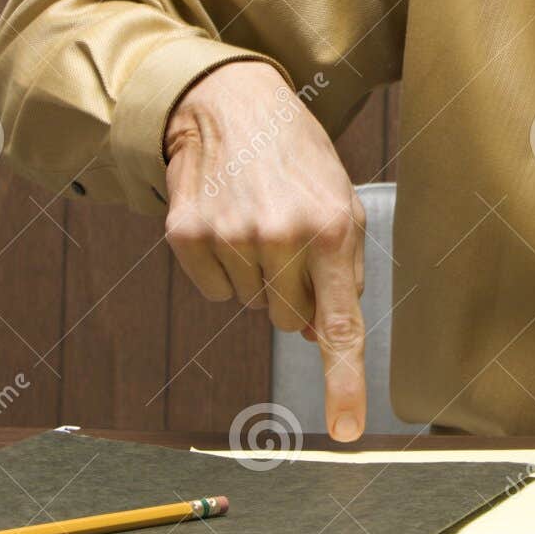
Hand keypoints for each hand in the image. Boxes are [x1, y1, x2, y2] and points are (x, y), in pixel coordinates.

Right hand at [161, 59, 366, 442]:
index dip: (345, 383)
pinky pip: (212, 290)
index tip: (348, 430)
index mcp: (331, 229)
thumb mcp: (340, 202)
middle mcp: (281, 236)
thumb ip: (342, 270)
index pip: (341, 325)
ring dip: (258, 275)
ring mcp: (230, 236)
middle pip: (291, 321)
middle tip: (291, 239)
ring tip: (259, 217)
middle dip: (296, 293)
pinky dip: (221, 266)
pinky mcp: (186, 235)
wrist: (233, 103)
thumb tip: (323, 339)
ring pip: (251, 306)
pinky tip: (228, 220)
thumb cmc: (298, 158)